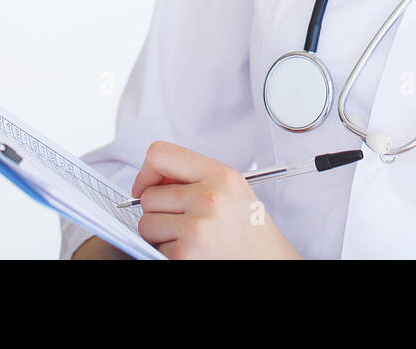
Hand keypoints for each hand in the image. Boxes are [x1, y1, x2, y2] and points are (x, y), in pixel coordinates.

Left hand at [131, 141, 302, 259]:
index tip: (147, 187)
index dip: (146, 172)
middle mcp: (209, 197)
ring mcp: (197, 226)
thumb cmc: (250, 231)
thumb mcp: (232, 190)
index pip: (160, 154)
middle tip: (182, 221)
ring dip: (160, 234)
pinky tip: (192, 251)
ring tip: (189, 238)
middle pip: (148, 196)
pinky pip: (154, 248)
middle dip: (158, 211)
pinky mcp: (186, 253)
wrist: (269, 261)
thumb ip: (196, 177)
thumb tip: (152, 178)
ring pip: (146, 224)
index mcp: (221, 175)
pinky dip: (167, 253)